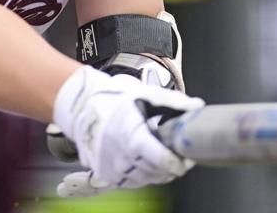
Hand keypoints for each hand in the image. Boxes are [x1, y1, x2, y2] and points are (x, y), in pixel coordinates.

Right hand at [52, 66, 202, 196]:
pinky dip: (141, 174)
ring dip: (157, 171)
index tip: (186, 158)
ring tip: (157, 155)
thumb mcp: (143, 94)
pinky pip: (131, 181)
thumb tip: (196, 106)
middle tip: (175, 154)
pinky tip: (142, 159)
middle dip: (170, 166)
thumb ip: (173, 102)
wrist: (79, 106)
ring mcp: (113, 168)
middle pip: (158, 173)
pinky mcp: (106, 174)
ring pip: (146, 180)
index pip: (164, 162)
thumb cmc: (110, 99)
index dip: (179, 162)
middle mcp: (122, 157)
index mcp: (133, 138)